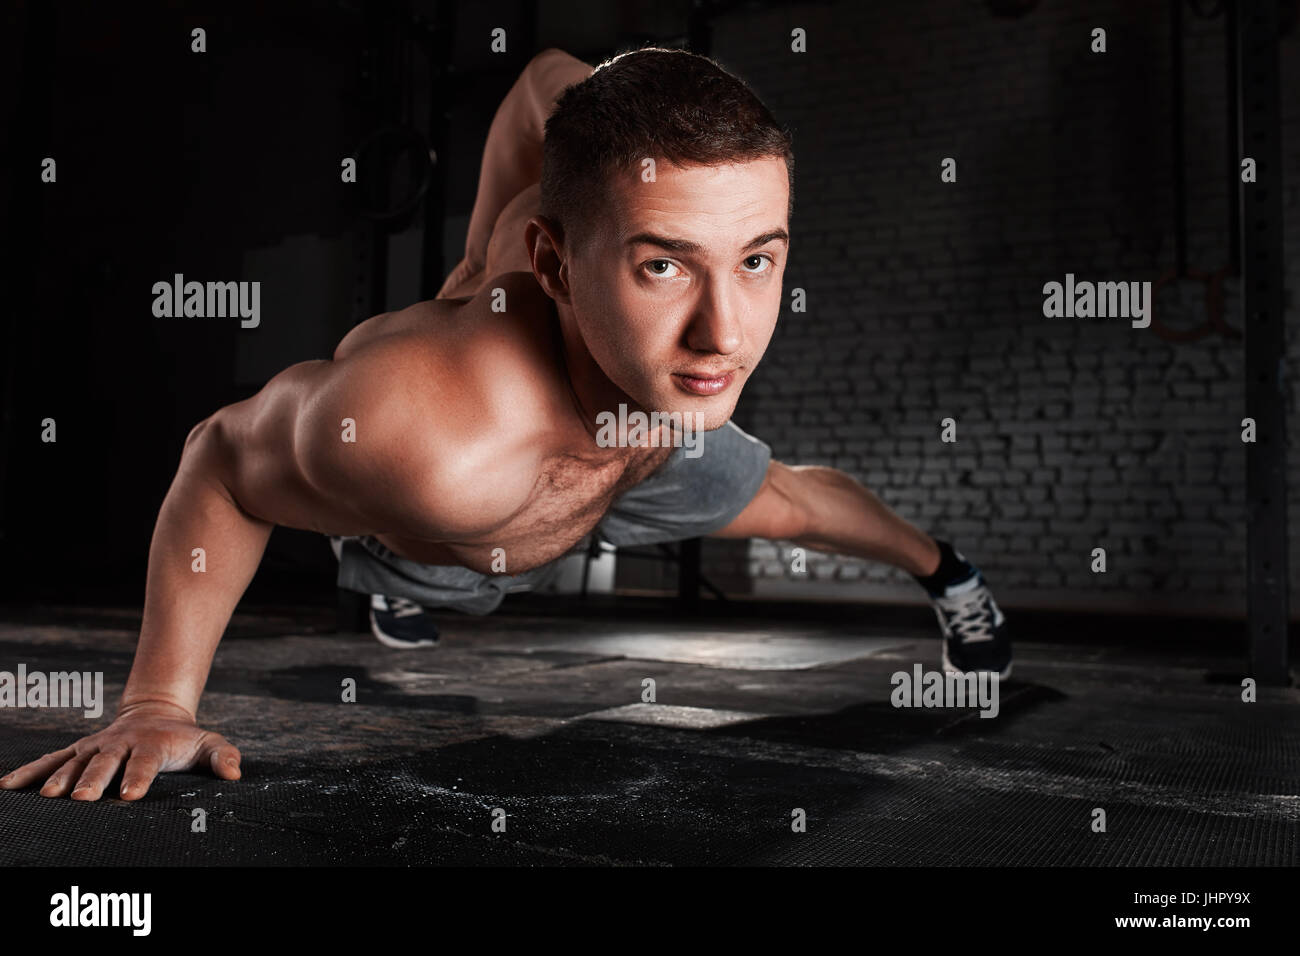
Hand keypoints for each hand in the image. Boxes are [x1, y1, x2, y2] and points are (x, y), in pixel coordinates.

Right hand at [0, 700, 240, 800]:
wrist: (156, 713)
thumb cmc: (184, 739)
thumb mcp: (208, 743)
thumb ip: (222, 757)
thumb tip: (235, 774)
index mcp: (152, 746)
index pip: (146, 763)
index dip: (139, 777)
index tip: (130, 794)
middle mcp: (119, 745)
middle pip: (105, 763)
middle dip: (93, 780)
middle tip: (81, 798)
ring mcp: (95, 747)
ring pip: (74, 762)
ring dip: (59, 778)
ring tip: (47, 796)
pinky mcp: (77, 751)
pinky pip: (50, 760)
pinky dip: (30, 771)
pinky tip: (8, 786)